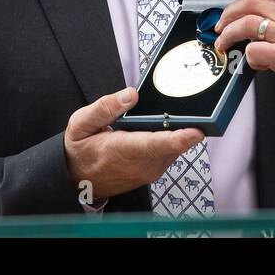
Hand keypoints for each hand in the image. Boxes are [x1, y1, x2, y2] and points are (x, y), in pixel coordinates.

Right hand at [64, 88, 203, 201]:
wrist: (78, 180)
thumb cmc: (80, 149)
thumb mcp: (80, 124)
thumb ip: (105, 107)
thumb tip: (131, 94)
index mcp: (119, 150)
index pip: (152, 144)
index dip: (177, 139)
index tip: (196, 132)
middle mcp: (139, 164)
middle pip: (171, 143)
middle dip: (183, 124)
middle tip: (189, 106)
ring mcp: (149, 171)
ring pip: (175, 147)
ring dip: (178, 131)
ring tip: (171, 113)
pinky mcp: (154, 172)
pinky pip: (171, 152)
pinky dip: (172, 138)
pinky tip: (163, 126)